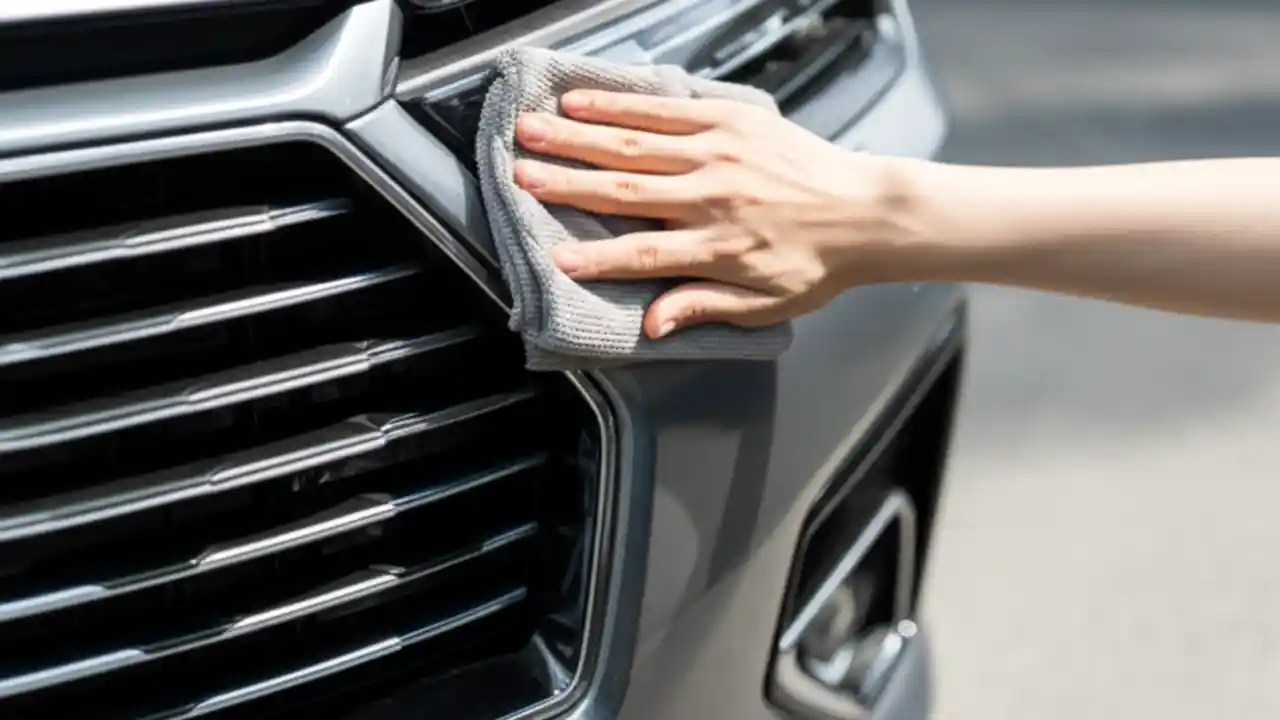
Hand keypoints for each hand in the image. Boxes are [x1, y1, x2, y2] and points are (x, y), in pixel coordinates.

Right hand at [513, 89, 922, 337]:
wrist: (868, 211)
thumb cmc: (817, 263)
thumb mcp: (766, 306)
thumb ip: (704, 308)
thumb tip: (651, 323)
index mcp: (721, 248)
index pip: (645, 256)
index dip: (597, 260)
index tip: (554, 260)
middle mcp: (715, 196)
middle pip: (626, 190)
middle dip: (567, 183)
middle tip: (519, 174)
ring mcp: (721, 152)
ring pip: (636, 143)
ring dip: (579, 136)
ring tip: (533, 128)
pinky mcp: (731, 120)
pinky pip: (666, 110)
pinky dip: (621, 104)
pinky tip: (584, 101)